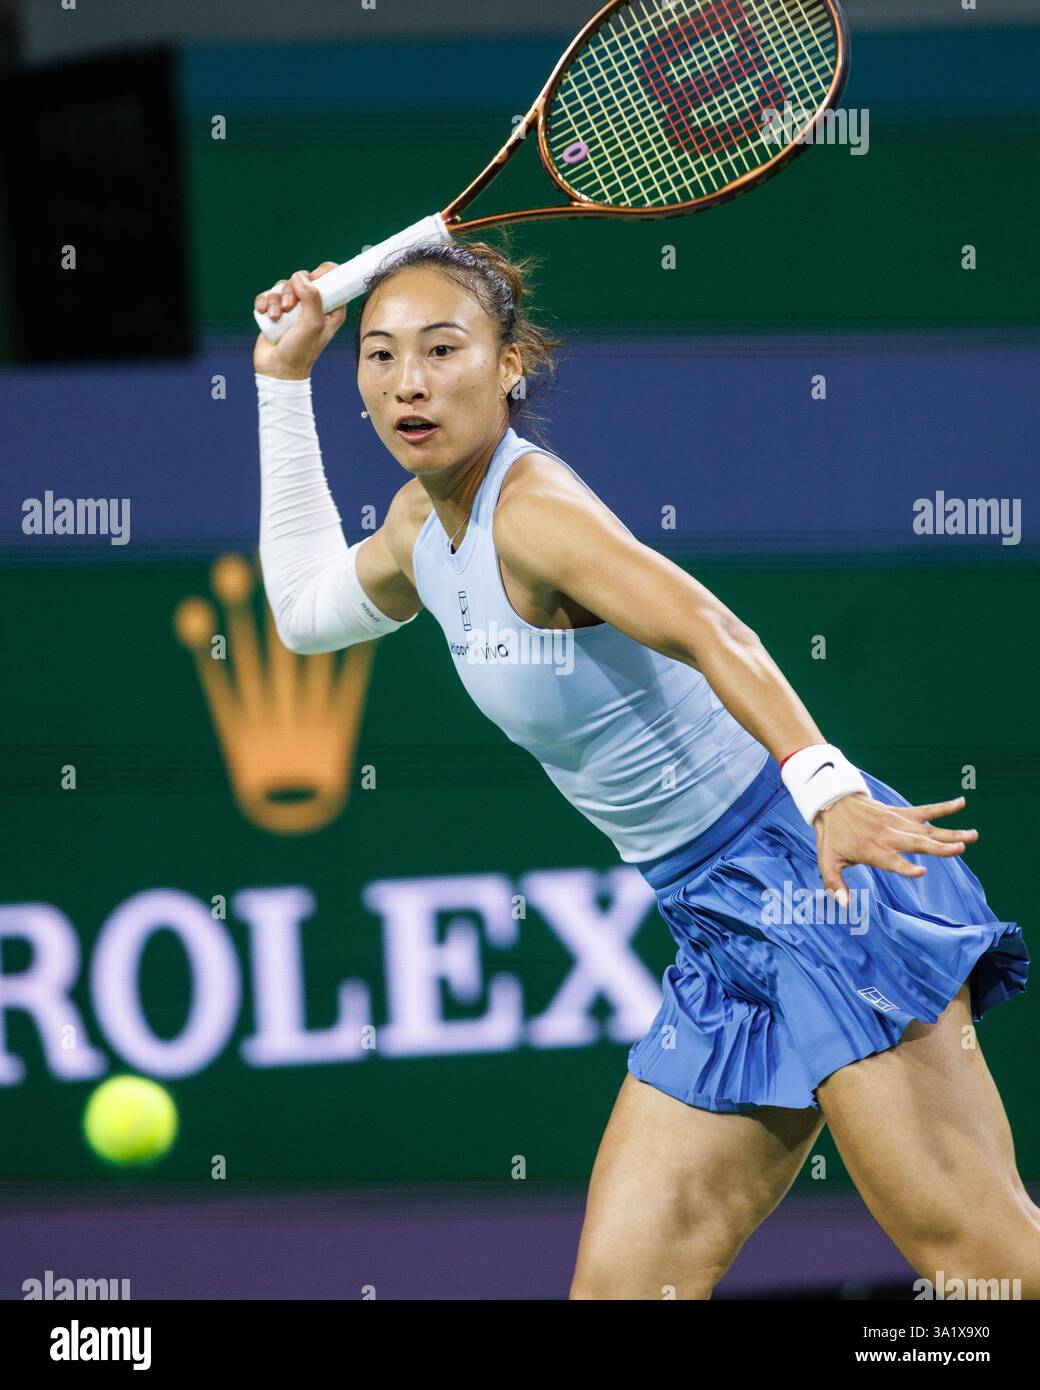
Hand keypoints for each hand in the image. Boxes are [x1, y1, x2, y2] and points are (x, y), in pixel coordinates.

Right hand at [253, 262, 346, 380]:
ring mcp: (294, 308)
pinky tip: (264, 313)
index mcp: (331, 309)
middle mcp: (314, 306)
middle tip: (289, 306)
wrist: (276, 369)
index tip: (311, 281)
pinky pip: (269, 294)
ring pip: (283, 286)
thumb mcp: (313, 325)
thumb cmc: (300, 351)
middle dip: (292, 289)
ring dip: (275, 298)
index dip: (321, 274)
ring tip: (275, 316)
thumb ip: (311, 298)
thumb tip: (300, 277)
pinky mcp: (277, 311)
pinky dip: (265, 301)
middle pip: (303, 278)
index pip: (332, 279)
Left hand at [814, 793, 977, 903]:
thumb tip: (844, 906)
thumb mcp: (827, 861)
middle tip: (960, 850)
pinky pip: (925, 810)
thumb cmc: (832, 836)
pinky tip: (962, 803)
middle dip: (938, 848)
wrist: (831, 802)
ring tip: (972, 836)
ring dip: (950, 833)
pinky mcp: (900, 813)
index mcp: (871, 851)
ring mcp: (897, 823)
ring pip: (927, 830)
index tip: (922, 872)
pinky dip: (943, 807)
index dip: (905, 867)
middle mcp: (888, 837)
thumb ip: (835, 884)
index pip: (891, 861)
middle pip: (916, 844)